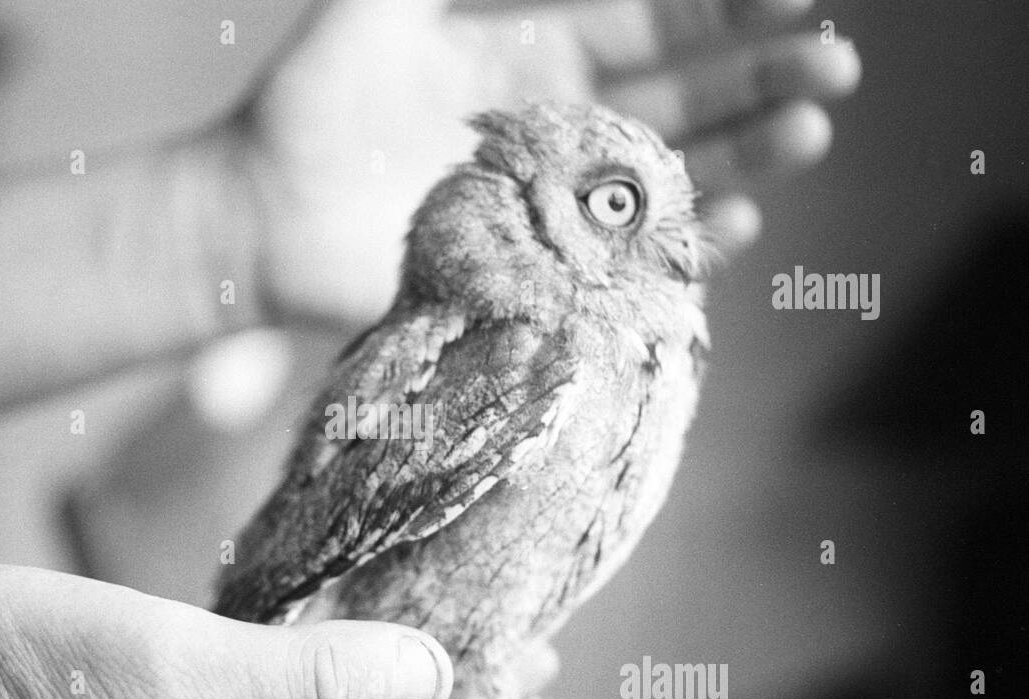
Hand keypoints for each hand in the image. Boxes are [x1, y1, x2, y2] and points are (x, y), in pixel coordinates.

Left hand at [233, 0, 859, 323]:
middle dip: (763, 77)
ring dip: (745, 155)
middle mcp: (561, 132)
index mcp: (537, 58)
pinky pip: (621, 262)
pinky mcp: (536, 273)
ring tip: (810, 130)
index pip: (654, 25)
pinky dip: (678, 245)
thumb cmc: (307, 106)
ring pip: (670, 179)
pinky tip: (734, 223)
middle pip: (686, 99)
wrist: (258, 218)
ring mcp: (554, 208)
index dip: (723, 5)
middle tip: (837, 62)